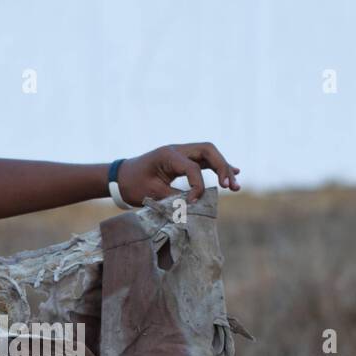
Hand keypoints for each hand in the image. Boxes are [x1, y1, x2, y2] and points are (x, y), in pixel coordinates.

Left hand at [116, 142, 239, 204]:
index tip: (193, 202)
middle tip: (230, 186)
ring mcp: (181, 153)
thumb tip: (196, 205)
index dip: (197, 187)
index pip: (193, 168)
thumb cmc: (133, 185)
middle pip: (208, 151)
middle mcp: (177, 150)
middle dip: (222, 167)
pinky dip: (217, 167)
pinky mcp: (182, 160)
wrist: (120, 177)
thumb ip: (175, 197)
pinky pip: (204, 160)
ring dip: (223, 168)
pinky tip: (233, 173)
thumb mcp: (152, 193)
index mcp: (168, 155)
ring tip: (234, 186)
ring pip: (209, 154)